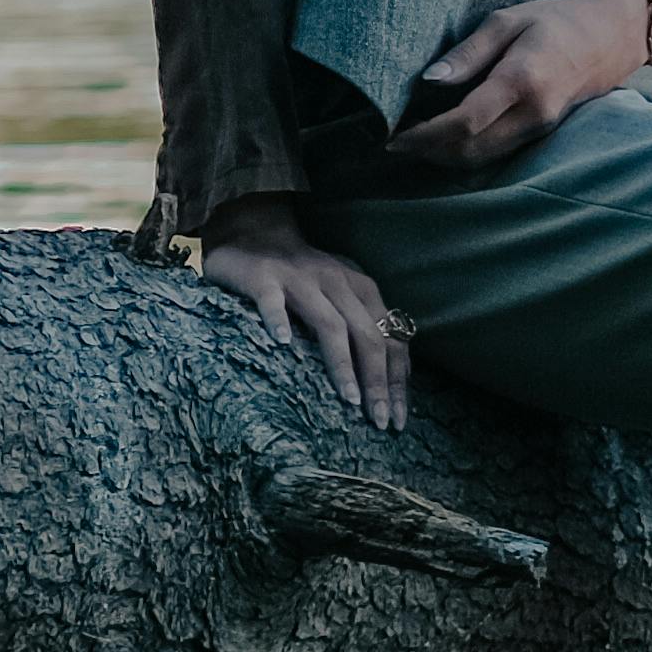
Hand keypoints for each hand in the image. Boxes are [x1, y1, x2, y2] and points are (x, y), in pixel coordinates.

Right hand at [198, 205, 410, 430]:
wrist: (253, 231)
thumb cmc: (300, 276)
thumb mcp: (340, 297)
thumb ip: (361, 327)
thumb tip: (390, 381)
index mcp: (361, 289)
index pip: (391, 338)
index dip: (397, 380)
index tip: (398, 420)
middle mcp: (337, 282)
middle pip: (367, 335)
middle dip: (378, 381)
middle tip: (379, 421)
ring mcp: (300, 279)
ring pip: (330, 324)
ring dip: (342, 364)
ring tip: (350, 400)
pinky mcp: (264, 278)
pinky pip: (273, 302)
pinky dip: (279, 322)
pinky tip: (282, 345)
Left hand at [378, 0, 647, 182]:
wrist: (609, 36)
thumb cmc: (554, 20)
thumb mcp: (506, 21)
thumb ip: (468, 53)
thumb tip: (428, 81)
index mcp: (522, 80)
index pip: (465, 123)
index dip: (425, 135)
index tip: (394, 136)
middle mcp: (534, 113)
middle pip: (470, 150)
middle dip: (427, 152)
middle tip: (394, 144)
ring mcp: (541, 128)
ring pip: (482, 158)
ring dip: (443, 157)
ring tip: (412, 144)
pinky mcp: (541, 133)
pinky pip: (496, 152)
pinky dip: (465, 152)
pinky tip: (443, 141)